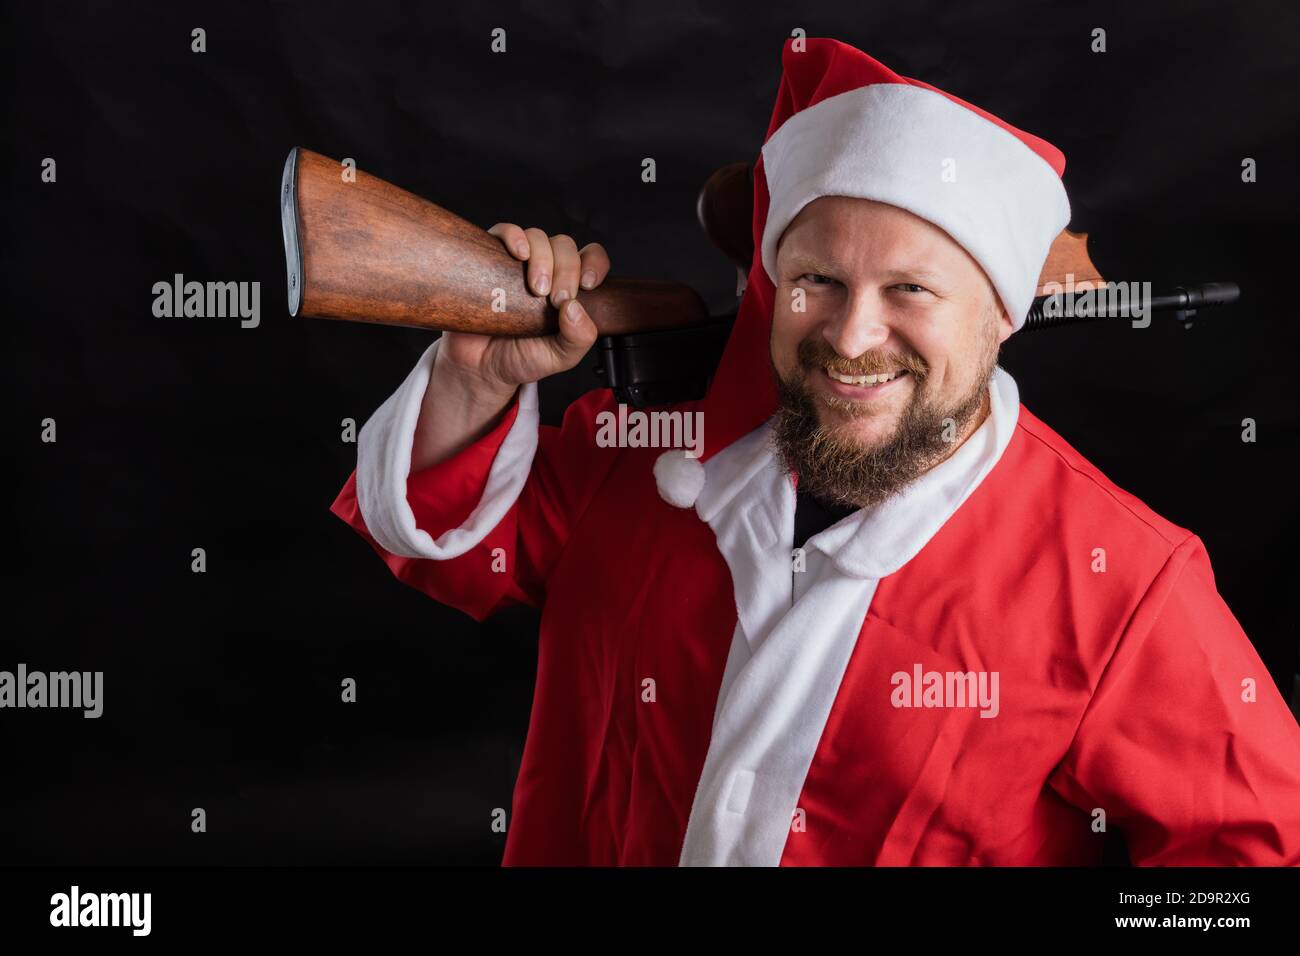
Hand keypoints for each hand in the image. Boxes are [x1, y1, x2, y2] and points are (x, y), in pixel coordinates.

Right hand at [433, 224, 609, 399]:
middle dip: (566, 269)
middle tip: (555, 300)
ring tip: (535, 290)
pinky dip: (514, 236)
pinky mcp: (491, 256)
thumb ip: (578, 339)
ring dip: (542, 258)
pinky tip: (519, 254)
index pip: (590, 258)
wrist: (480, 365)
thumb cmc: (521, 357)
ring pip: (538, 237)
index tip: (588, 285)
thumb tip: (575, 308)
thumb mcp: (559, 357)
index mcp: (568, 287)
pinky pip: (504, 231)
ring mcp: (517, 262)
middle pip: (564, 246)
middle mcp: (545, 270)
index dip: (594, 263)